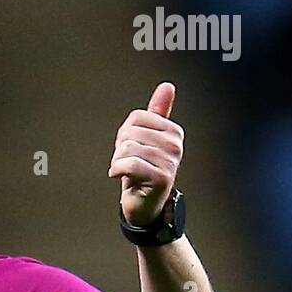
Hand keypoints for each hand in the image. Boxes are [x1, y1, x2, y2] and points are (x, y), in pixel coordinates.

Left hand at [109, 82, 183, 227]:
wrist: (144, 205)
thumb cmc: (143, 171)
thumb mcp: (147, 139)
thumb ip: (156, 113)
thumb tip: (167, 86)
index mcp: (173, 132)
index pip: (136, 118)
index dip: (124, 133)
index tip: (128, 148)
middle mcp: (175, 145)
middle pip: (131, 133)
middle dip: (120, 148)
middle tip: (124, 162)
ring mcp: (170, 161)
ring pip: (128, 148)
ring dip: (117, 161)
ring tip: (123, 170)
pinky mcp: (161, 177)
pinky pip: (130, 164)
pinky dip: (117, 169)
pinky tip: (118, 175)